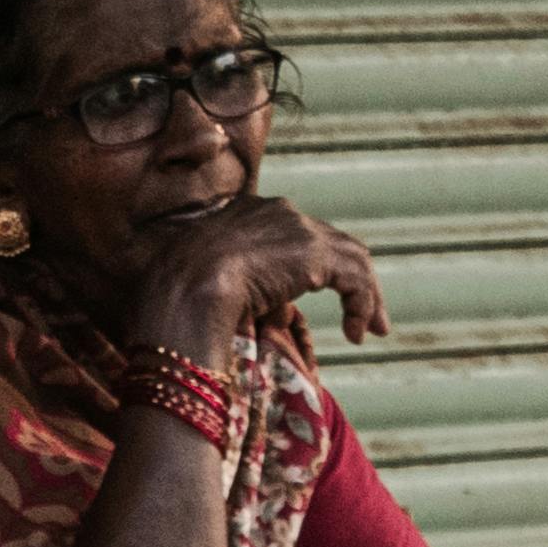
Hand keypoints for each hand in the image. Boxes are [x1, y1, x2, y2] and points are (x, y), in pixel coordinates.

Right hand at [138, 197, 387, 364]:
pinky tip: (356, 334)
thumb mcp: (210, 286)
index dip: (312, 265)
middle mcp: (275, 212)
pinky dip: (361, 305)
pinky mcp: (316, 252)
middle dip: (348, 278)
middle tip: (360, 315)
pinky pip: (355, 278)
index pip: (293, 234)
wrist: (183, 284)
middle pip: (329, 241)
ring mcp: (297, 228)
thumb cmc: (179, 292)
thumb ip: (245, 292)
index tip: (310, 294)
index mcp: (246, 213)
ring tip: (368, 329)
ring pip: (350, 258)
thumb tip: (279, 317)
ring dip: (364, 295)